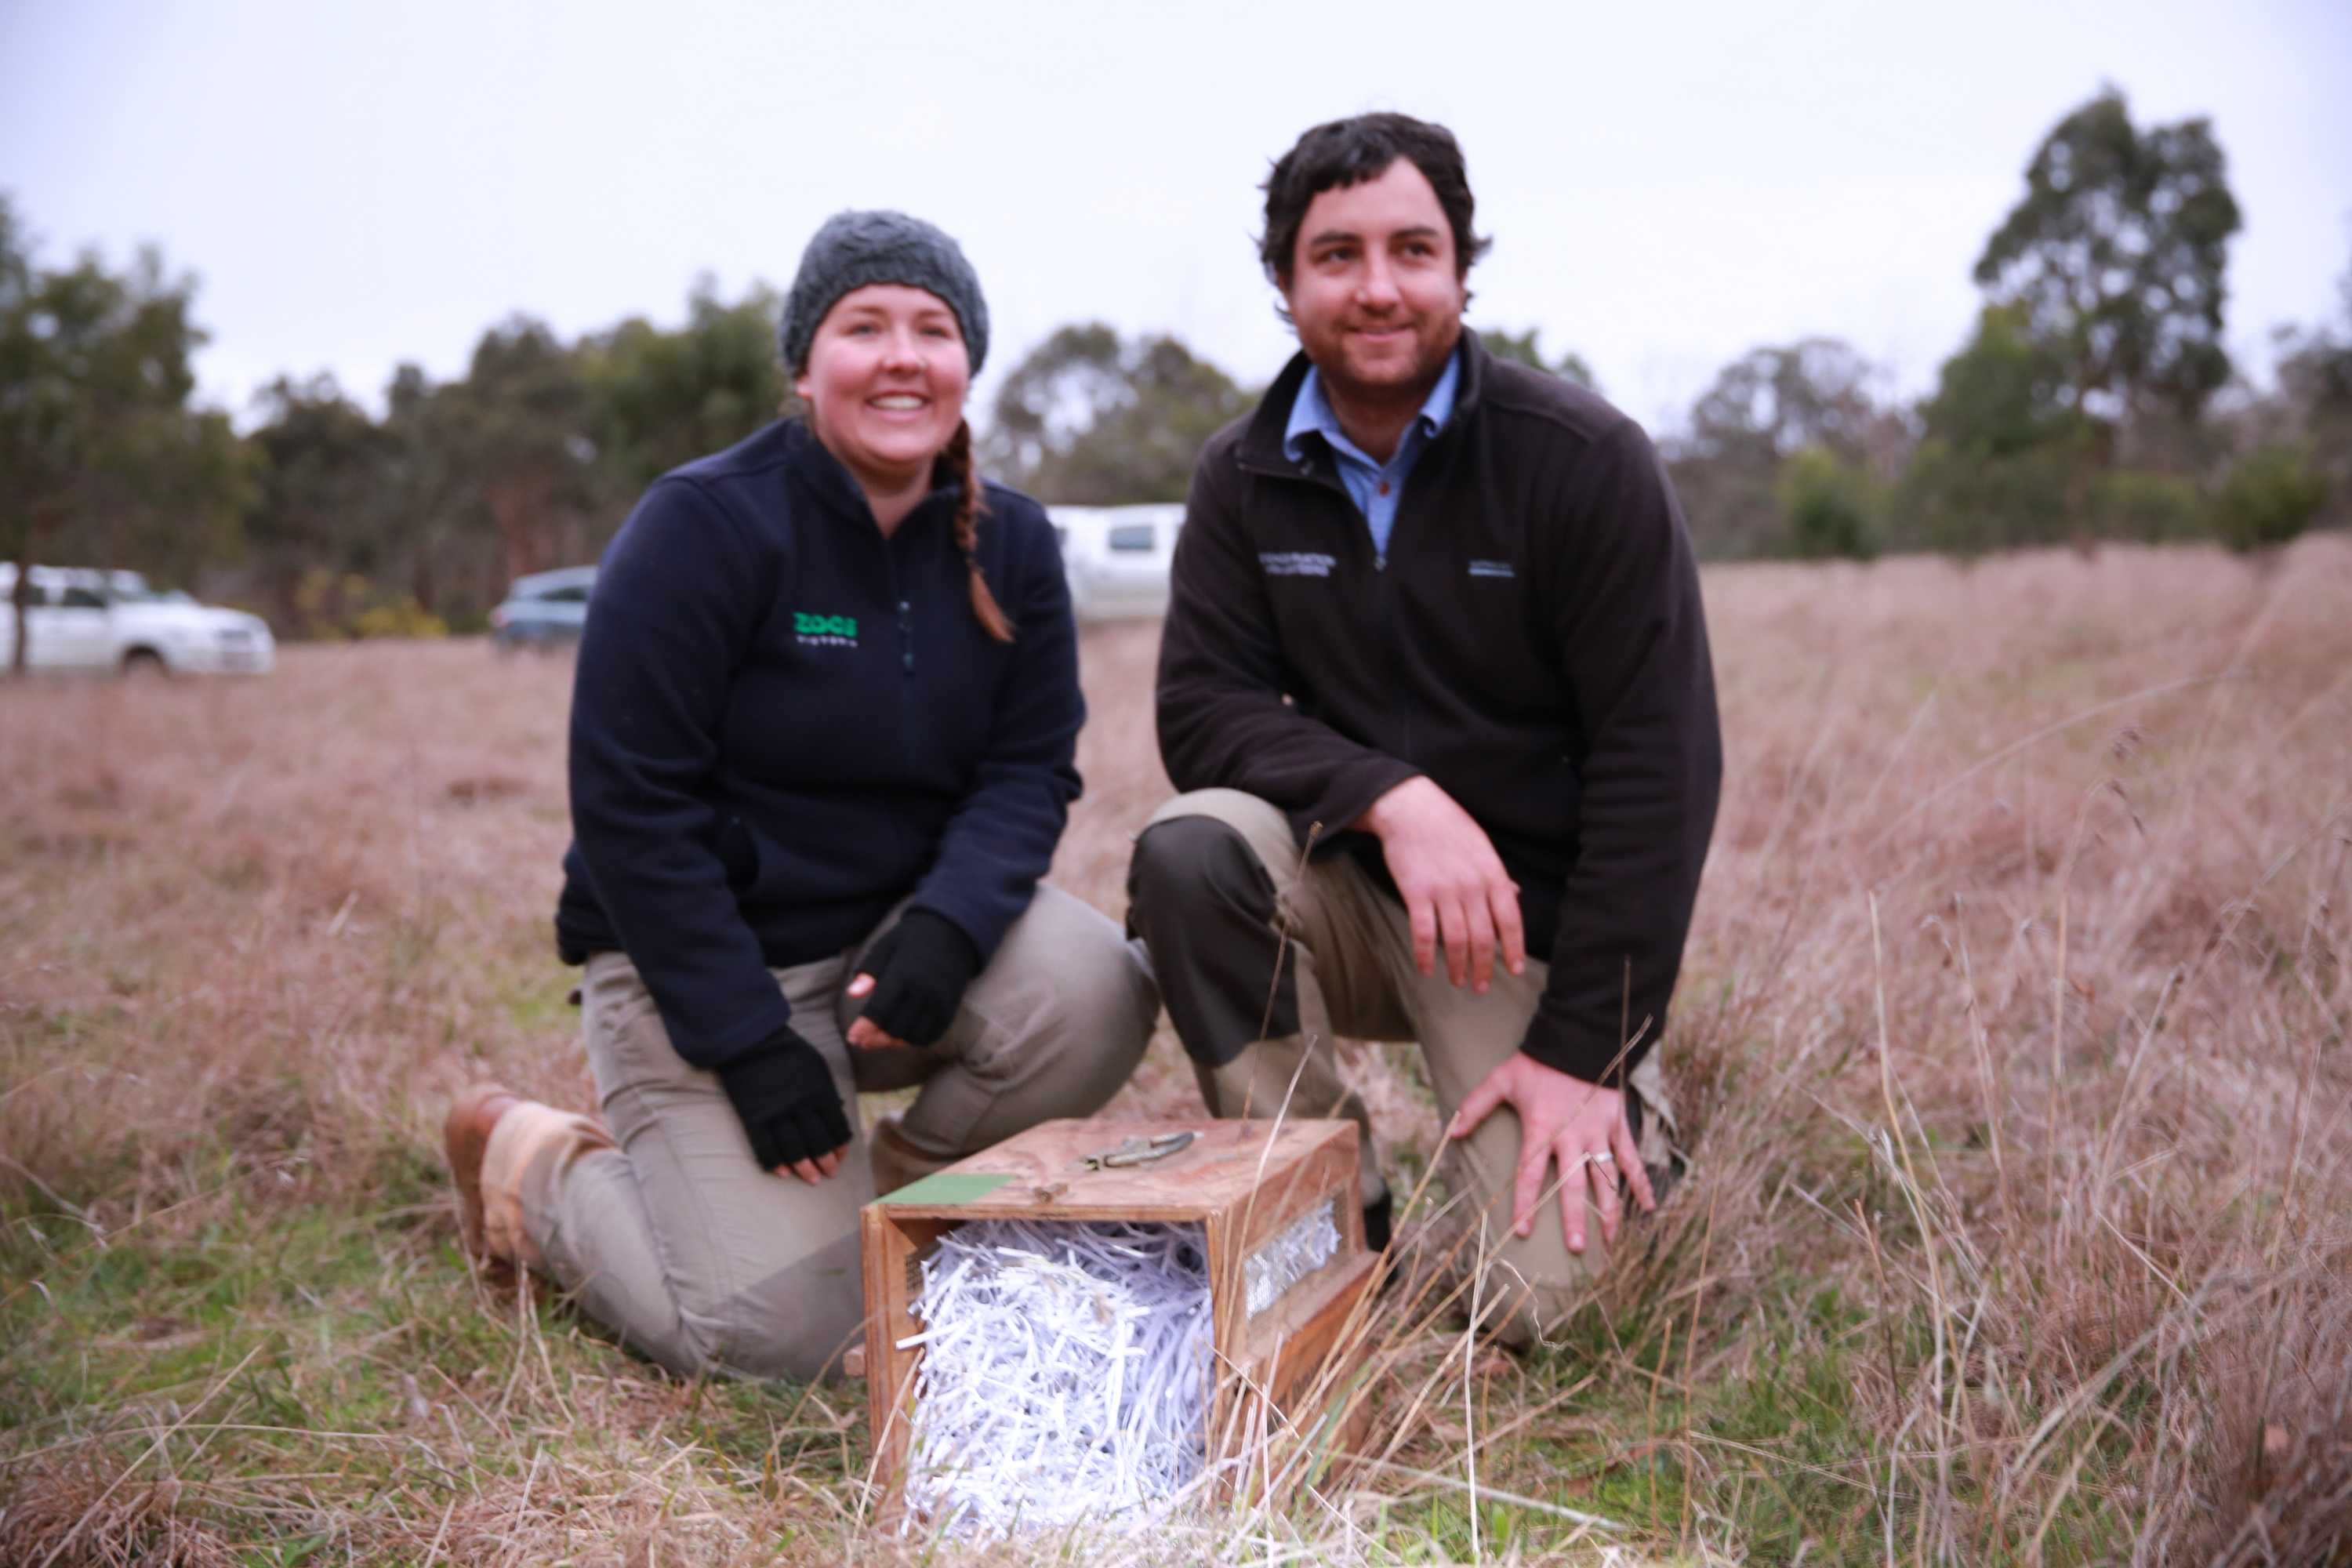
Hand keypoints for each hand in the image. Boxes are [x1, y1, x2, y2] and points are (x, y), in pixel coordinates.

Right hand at [717, 1027, 851, 1184]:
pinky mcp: (754, 1117)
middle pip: (819, 1143)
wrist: (751, 1040)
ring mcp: (776, 1113)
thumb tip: (837, 1114)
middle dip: (827, 1162)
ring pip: (795, 1150)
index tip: (841, 1155)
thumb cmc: (788, 1052)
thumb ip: (827, 1091)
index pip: (837, 1128)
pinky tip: (784, 1173)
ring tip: (812, 1179)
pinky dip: (776, 1163)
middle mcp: (801, 1106)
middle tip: (829, 1173)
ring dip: (805, 1168)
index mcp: (820, 1092)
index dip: (841, 1146)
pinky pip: (766, 1147)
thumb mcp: (817, 1067)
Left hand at [845, 909, 979, 1049]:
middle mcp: (924, 991)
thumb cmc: (911, 939)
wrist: (953, 933)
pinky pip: (931, 1035)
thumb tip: (851, 993)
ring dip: (893, 1042)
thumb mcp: (886, 948)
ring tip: (878, 1039)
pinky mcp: (950, 1008)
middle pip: (896, 1027)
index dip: (864, 1027)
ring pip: (913, 1036)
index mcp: (904, 974)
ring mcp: (939, 1002)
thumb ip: (869, 971)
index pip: (880, 1009)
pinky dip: (914, 1040)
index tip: (852, 1037)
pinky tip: (900, 1037)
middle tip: (861, 1041)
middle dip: (875, 1038)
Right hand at [1353, 776, 1525, 991]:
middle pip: (1483, 936)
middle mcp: (1472, 885)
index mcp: (1492, 873)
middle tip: (1482, 987)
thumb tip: (1515, 895)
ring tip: (1458, 981)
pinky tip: (1425, 969)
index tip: (1514, 969)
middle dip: (1484, 966)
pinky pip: (1423, 932)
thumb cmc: (1448, 825)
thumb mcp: (1482, 846)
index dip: (1513, 948)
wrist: (1410, 807)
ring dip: (1457, 966)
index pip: (1510, 919)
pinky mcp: (1416, 892)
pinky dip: (1424, 954)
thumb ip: (1498, 875)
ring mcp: (1444, 889)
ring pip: (1455, 939)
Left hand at [1449, 1051, 1655, 1254]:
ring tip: (1610, 1241)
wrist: (1577, 1039)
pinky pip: (1632, 1158)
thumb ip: (1476, 1106)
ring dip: (1610, 1208)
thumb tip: (1453, 1131)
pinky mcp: (1618, 1126)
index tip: (1523, 1232)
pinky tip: (1649, 1206)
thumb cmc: (1536, 1064)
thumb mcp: (1501, 1080)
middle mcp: (1572, 1136)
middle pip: (1573, 1183)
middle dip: (1575, 1217)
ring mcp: (1598, 1132)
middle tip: (1577, 1249)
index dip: (1525, 1203)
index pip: (1530, 1173)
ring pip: (1606, 1177)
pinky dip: (1642, 1181)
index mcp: (1541, 1128)